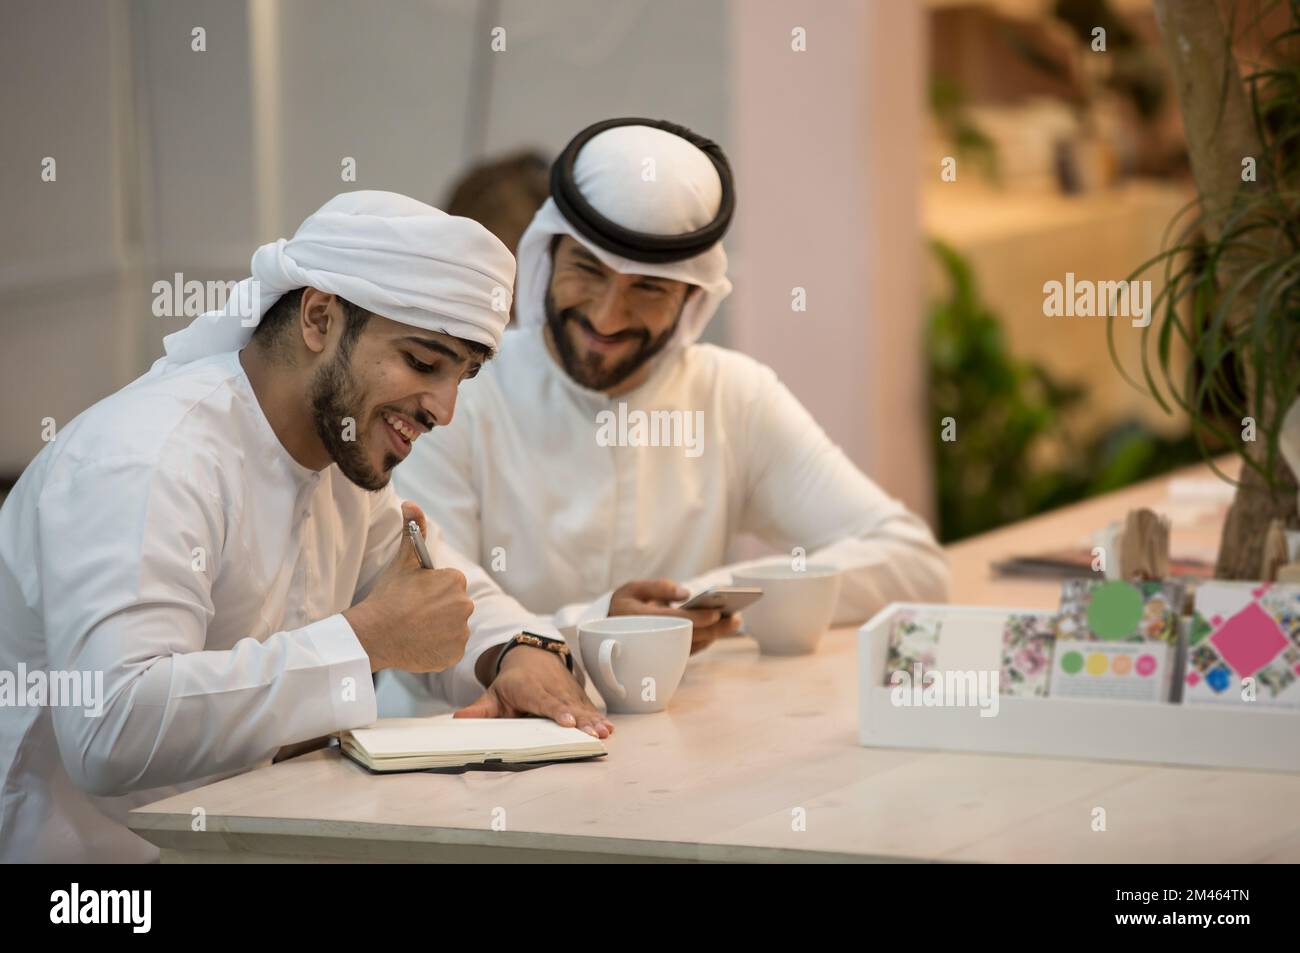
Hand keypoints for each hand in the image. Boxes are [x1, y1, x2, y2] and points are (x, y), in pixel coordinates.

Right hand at [344, 502, 474, 672]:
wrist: (374, 634)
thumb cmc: (388, 595)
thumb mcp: (402, 559)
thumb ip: (412, 530)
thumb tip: (410, 503)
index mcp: (456, 581)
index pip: (449, 585)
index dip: (431, 591)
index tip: (414, 597)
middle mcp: (465, 606)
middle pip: (453, 606)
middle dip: (437, 609)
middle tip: (413, 614)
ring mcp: (461, 632)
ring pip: (453, 627)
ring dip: (438, 628)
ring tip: (415, 629)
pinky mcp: (455, 654)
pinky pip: (450, 648)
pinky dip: (438, 648)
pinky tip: (419, 643)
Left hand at [455, 644, 613, 738]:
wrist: (534, 656)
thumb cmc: (512, 682)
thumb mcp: (493, 693)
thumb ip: (479, 709)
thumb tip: (458, 720)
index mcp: (529, 688)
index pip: (544, 701)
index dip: (556, 711)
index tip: (566, 721)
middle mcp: (551, 688)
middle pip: (568, 706)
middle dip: (581, 721)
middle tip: (593, 733)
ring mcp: (567, 692)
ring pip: (582, 707)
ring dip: (593, 720)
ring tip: (604, 732)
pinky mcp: (578, 696)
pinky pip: (589, 708)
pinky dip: (599, 717)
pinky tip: (609, 728)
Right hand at [608, 578, 742, 653]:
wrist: (607, 633)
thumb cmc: (623, 605)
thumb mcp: (632, 588)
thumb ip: (658, 586)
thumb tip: (686, 592)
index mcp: (639, 619)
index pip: (673, 620)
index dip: (696, 617)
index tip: (715, 611)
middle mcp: (650, 638)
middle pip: (689, 636)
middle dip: (715, 629)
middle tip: (736, 619)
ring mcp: (658, 650)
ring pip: (692, 646)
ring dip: (715, 636)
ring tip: (734, 621)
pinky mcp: (665, 655)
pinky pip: (689, 650)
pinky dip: (707, 640)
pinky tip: (721, 629)